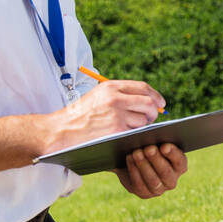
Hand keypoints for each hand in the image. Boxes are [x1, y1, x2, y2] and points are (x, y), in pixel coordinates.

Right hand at [43, 78, 165, 154]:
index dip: (155, 95)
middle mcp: (115, 98)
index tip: (160, 103)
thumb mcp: (98, 96)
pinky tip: (126, 134)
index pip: (142, 87)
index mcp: (111, 87)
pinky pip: (136, 131)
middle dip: (154, 112)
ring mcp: (117, 114)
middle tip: (151, 118)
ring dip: (142, 125)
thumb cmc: (80, 115)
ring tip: (130, 128)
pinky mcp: (116, 130)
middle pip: (149, 103)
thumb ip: (120, 95)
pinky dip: (135, 134)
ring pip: (144, 119)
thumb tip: (147, 100)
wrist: (62, 130)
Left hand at [113, 143, 186, 198]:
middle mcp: (171, 180)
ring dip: (144, 165)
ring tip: (136, 152)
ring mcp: (158, 189)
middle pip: (166, 173)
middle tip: (148, 147)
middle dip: (156, 159)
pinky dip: (134, 171)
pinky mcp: (144, 193)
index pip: (180, 162)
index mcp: (179, 166)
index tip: (165, 145)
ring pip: (153, 181)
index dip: (173, 154)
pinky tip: (129, 158)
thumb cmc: (148, 144)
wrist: (132, 157)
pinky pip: (139, 185)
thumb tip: (154, 138)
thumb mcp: (154, 139)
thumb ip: (157, 137)